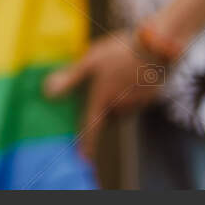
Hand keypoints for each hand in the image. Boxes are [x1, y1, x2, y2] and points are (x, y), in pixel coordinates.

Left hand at [43, 31, 164, 157]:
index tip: (84, 158)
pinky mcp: (151, 97)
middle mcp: (121, 105)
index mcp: (103, 98)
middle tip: (102, 83)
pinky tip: (131, 72)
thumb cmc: (119, 52)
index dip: (88, 143)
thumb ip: (69, 78)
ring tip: (116, 72)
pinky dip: (131, 90)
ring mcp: (138, 102)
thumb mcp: (89, 61)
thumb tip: (47, 92)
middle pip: (107, 113)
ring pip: (122, 105)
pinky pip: (136, 98)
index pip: (92, 125)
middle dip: (103, 105)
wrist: (157, 47)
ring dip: (117, 96)